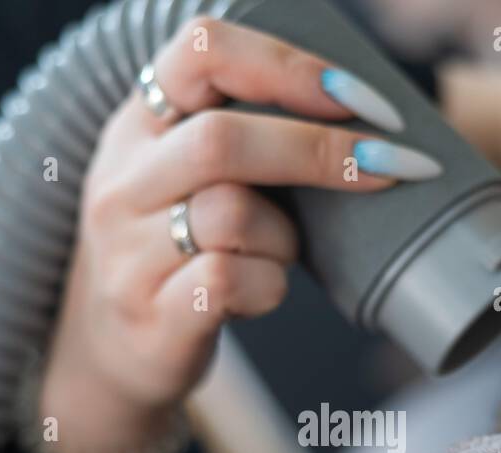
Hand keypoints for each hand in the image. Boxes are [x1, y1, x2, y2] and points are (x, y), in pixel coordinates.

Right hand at [39, 18, 437, 452]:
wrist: (110, 353)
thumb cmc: (180, 253)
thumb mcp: (187, 179)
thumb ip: (248, 138)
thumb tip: (370, 123)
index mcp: (138, 125)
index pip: (202, 50)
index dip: (287, 65)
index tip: (355, 97)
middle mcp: (122, 181)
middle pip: (222, 140)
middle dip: (320, 150)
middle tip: (390, 167)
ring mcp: (128, 252)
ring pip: (230, 214)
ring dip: (285, 236)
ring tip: (281, 253)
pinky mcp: (151, 315)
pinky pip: (231, 282)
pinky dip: (269, 286)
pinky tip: (263, 291)